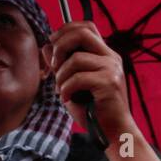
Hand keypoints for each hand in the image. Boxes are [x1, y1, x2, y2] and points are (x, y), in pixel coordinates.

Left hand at [48, 21, 133, 145]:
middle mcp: (111, 57)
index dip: (65, 30)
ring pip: (76, 59)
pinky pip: (78, 78)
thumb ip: (61, 65)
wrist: (114, 133)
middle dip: (60, 46)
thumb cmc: (94, 112)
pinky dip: (66, 89)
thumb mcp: (72, 85)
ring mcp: (112, 69)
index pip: (86, 27)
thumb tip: (46, 46)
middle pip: (82, 33)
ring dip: (61, 76)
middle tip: (53, 65)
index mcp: (104, 55)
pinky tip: (67, 99)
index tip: (52, 45)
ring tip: (61, 90)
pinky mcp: (109, 83)